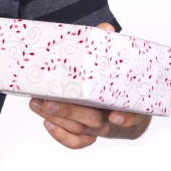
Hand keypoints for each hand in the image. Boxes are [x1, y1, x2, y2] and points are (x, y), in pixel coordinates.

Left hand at [27, 21, 150, 147]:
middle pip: (95, 121)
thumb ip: (108, 45)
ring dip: (57, 119)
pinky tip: (46, 122)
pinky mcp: (86, 134)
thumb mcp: (113, 62)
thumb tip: (106, 28)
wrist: (115, 101)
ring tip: (37, 104)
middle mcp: (113, 119)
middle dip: (70, 112)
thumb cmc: (114, 80)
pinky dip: (61, 136)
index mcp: (127, 103)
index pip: (133, 116)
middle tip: (47, 101)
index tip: (114, 116)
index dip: (126, 118)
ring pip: (80, 131)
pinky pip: (75, 142)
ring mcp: (98, 129)